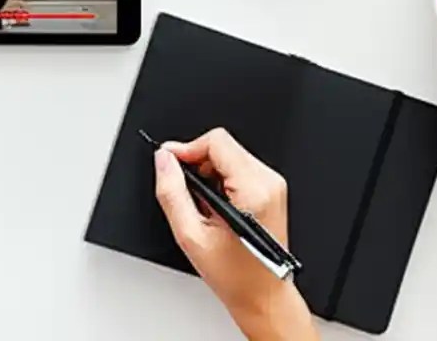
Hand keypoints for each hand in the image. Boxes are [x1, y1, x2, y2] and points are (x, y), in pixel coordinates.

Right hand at [154, 129, 317, 340]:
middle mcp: (268, 183)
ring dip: (208, 173)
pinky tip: (215, 206)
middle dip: (197, 162)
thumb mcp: (191, 236)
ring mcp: (273, 186)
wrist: (263, 296)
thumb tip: (163, 161)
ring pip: (229, 155)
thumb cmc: (236, 276)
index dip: (187, 148)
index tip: (169, 161)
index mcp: (253, 191)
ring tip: (201, 204)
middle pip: (223, 146)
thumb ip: (172, 193)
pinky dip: (221, 180)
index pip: (217, 141)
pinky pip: (239, 168)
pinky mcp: (271, 190)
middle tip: (184, 189)